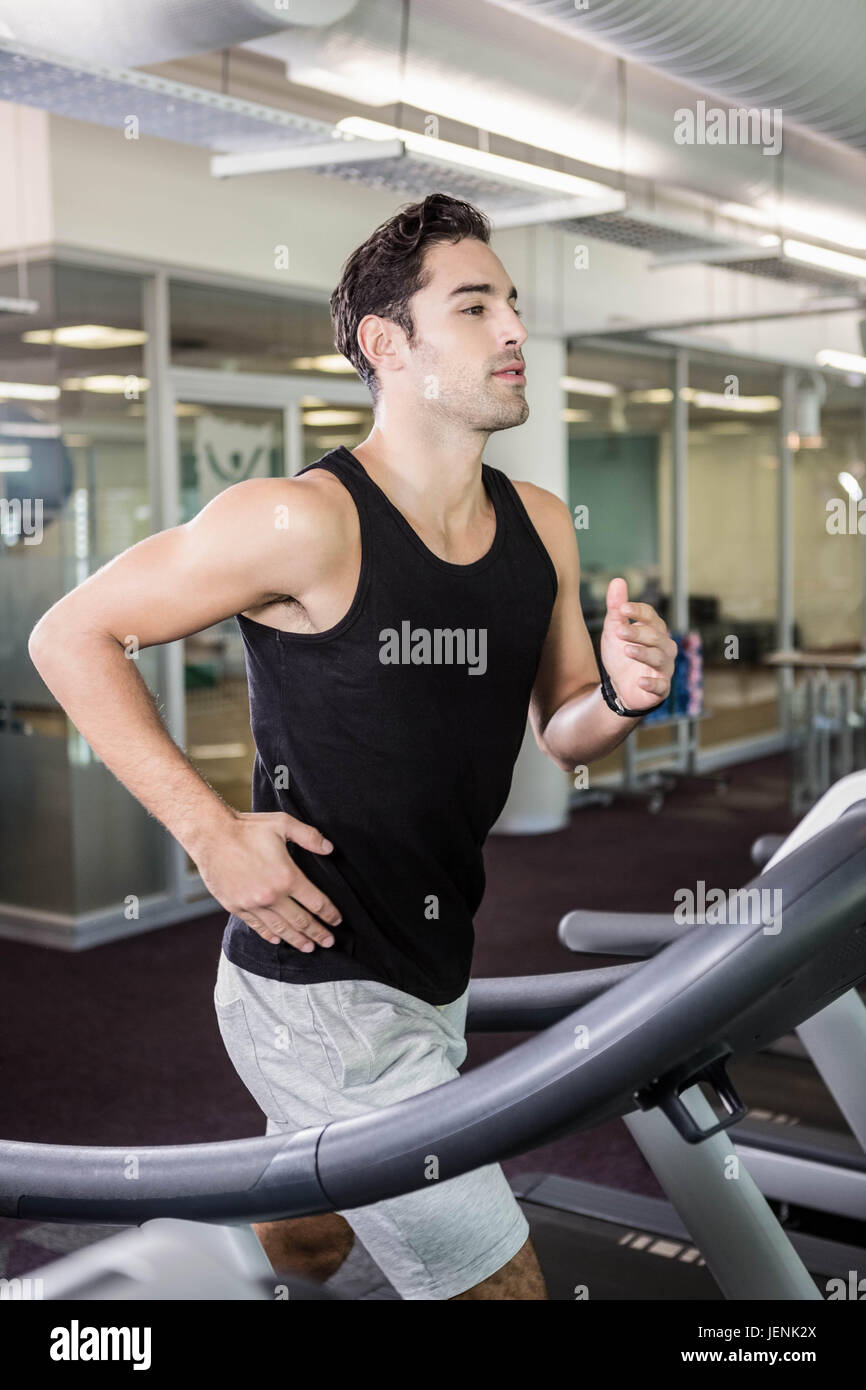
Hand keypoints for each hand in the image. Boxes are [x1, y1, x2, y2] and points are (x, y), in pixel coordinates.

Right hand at [194, 810, 341, 949]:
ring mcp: (252, 904)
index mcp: (287, 876)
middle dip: (318, 933)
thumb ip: (310, 836)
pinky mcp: (236, 906)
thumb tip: (330, 848)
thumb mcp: (283, 824)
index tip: (337, 920)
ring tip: (309, 948)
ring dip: (297, 940)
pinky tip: (279, 940)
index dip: (330, 913)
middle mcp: (271, 895)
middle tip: (329, 942)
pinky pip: (257, 926)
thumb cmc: (247, 828)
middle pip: (301, 921)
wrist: (211, 835)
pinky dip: (270, 935)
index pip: (316, 902)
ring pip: (280, 929)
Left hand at [599, 577, 676, 712]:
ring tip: (627, 650)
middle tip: (618, 631)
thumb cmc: (621, 655)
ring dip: (643, 653)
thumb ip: (617, 608)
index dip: (638, 611)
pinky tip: (640, 681)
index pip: (651, 616)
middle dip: (637, 633)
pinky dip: (652, 683)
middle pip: (655, 636)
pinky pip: (661, 685)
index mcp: (654, 630)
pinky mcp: (661, 688)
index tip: (622, 609)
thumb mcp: (614, 630)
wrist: (619, 688)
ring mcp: (664, 668)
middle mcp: (664, 647)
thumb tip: (617, 580)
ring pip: (659, 658)